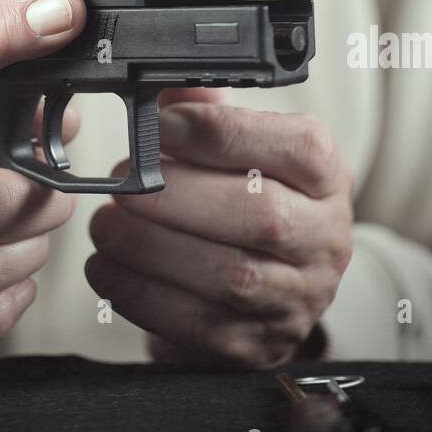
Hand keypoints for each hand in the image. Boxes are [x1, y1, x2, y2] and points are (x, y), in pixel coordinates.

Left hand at [85, 91, 352, 367]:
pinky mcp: (258, 346)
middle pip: (263, 216)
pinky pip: (199, 326)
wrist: (270, 283)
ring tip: (105, 226)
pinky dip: (142, 295)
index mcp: (326, 175)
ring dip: (151, 248)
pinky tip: (108, 269)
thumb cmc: (247, 197)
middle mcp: (325, 237)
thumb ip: (206, 111)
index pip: (295, 149)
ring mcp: (298, 298)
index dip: (221, 134)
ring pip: (231, 277)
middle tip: (123, 184)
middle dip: (178, 196)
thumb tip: (161, 85)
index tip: (160, 125)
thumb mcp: (244, 147)